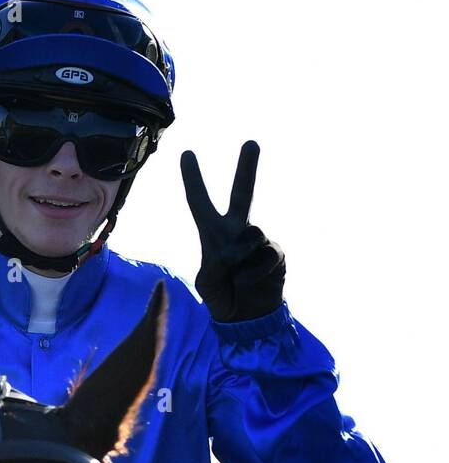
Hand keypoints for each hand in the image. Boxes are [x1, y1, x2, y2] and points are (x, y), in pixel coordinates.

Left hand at [180, 140, 285, 322]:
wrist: (246, 319)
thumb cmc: (223, 297)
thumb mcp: (207, 282)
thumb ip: (216, 263)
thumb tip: (236, 250)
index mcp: (213, 234)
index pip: (199, 203)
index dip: (193, 180)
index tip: (187, 154)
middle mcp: (236, 231)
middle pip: (242, 194)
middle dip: (247, 169)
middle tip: (251, 142)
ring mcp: (259, 240)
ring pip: (250, 235)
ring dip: (240, 257)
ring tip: (236, 278)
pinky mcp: (276, 253)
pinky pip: (263, 256)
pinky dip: (252, 274)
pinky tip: (249, 284)